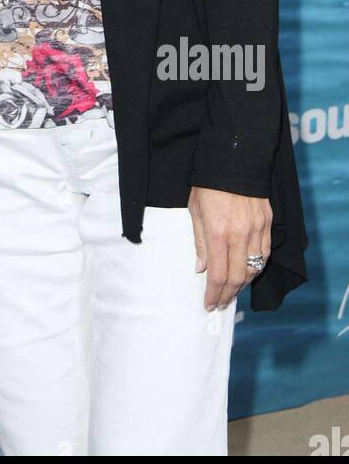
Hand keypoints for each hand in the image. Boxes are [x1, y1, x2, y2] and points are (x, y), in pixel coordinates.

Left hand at [188, 187, 271, 310]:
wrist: (233, 160)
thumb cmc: (208, 184)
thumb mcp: (195, 210)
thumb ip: (199, 241)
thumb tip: (201, 268)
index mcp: (218, 233)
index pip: (218, 275)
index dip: (214, 294)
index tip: (209, 304)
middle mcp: (239, 235)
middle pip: (238, 278)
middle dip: (228, 295)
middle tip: (220, 303)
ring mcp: (256, 230)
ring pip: (255, 268)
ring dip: (243, 284)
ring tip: (232, 290)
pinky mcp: (267, 223)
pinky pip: (265, 253)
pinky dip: (257, 267)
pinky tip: (248, 271)